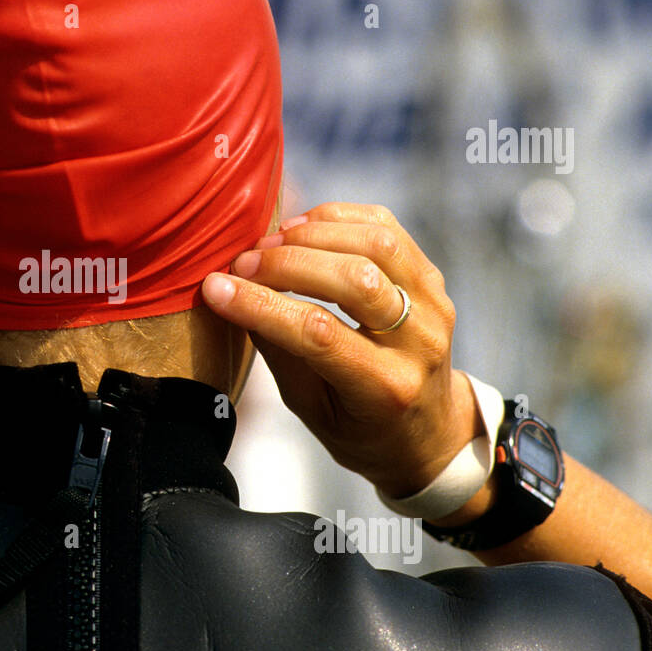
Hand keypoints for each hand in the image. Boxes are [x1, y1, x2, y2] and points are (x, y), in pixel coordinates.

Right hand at [201, 202, 477, 497]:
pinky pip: (388, 229)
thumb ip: (278, 351)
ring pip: (375, 244)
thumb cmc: (359, 428)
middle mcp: (421, 343)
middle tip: (242, 264)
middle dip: (286, 264)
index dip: (260, 304)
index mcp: (385, 389)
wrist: (427, 431)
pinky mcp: (433, 278)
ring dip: (312, 235)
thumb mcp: (309, 408)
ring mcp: (435, 305)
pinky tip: (302, 229)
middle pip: (353, 280)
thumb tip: (233, 295)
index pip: (318, 333)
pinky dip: (339, 219)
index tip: (216, 287)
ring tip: (269, 244)